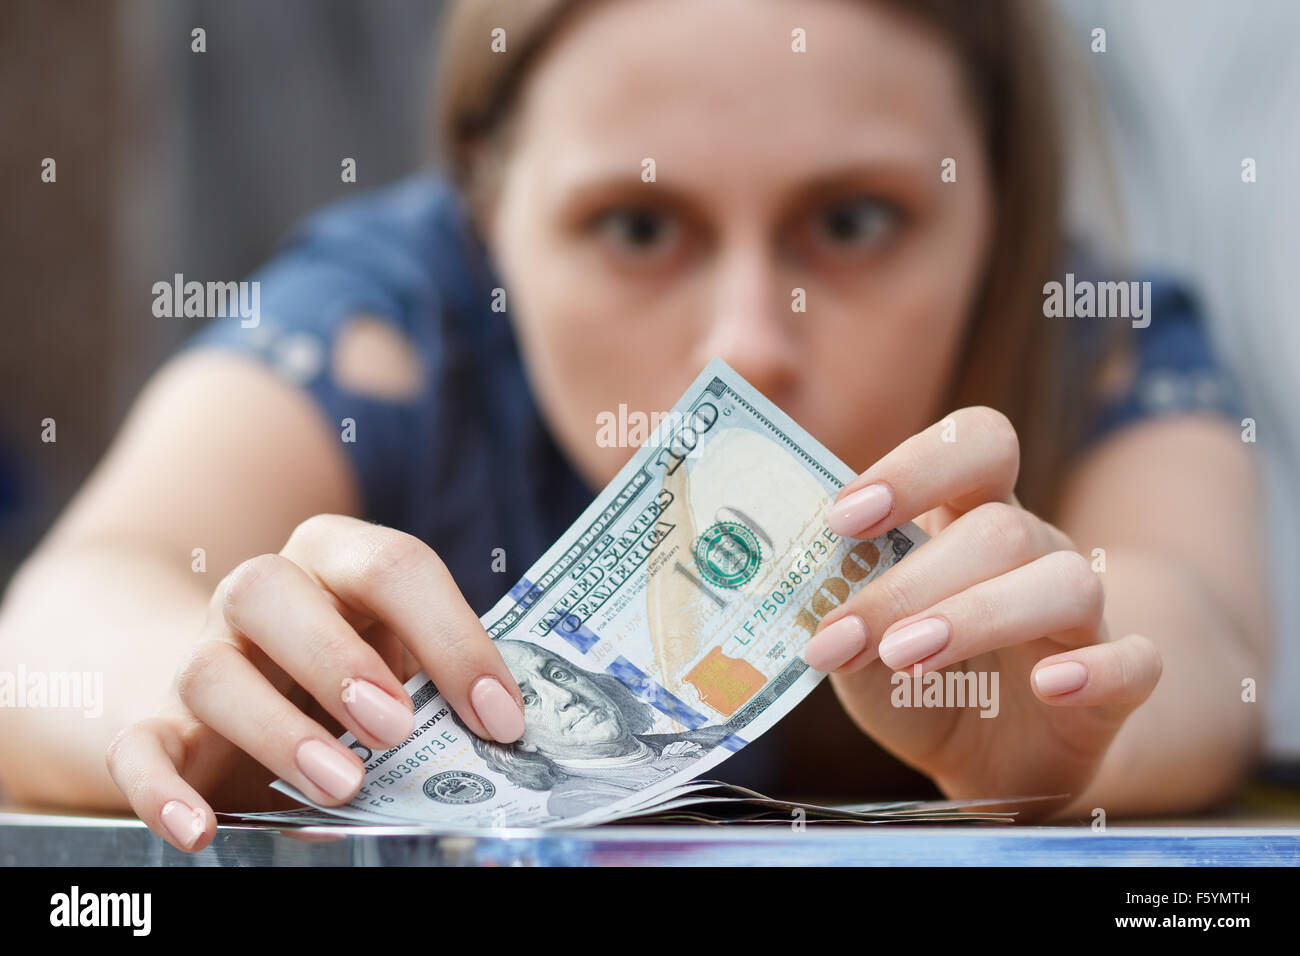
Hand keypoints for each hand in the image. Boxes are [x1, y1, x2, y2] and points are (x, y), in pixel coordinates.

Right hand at [106, 514, 525, 850]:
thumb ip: (442, 679)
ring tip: (342, 785)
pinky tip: (200, 831)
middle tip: (397, 728)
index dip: (452, 636)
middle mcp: (261, 596)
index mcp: (336, 560)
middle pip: (270, 590)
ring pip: (210, 671)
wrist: (241, 688)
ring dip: (277, 729)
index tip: (500, 717)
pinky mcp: (158, 727)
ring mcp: (203, 656)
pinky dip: (162, 791)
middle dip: (338, 660)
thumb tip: (507, 732)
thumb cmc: (355, 671)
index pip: (392, 566)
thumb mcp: (404, 658)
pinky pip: (139, 749)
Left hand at [802, 407, 1161, 815]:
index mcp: (969, 517)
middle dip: (915, 580)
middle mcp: (1034, 550)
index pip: (976, 445)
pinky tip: (1048, 686)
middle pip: (1001, 527)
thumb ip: (840, 614)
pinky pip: (1135, 661)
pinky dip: (1096, 669)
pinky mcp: (1117, 683)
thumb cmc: (918, 682)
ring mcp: (1083, 615)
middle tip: (850, 635)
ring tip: (906, 659)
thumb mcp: (862, 647)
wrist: (989, 763)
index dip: (917, 466)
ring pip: (1066, 583)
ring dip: (978, 616)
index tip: (845, 519)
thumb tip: (803, 601)